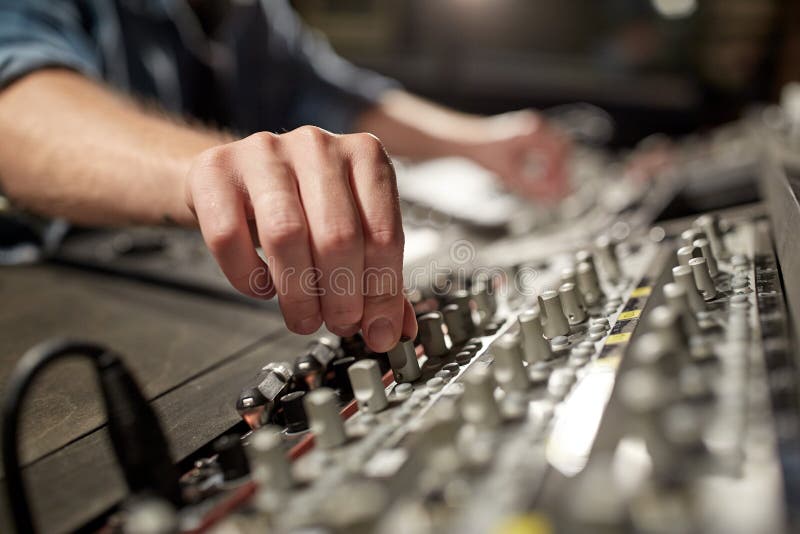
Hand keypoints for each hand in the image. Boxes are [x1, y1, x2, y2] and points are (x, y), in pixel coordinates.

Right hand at [185, 126, 416, 351]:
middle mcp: (317, 145)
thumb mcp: (350, 230)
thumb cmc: (301, 204)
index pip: (384, 234)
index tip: (377, 329)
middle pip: (338, 236)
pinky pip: (228, 237)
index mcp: (364, 155)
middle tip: (338, 324)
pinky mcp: (215, 169)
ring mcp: (263, 152)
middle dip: (342, 297)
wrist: (236, 177)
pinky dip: (248, 276)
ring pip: (286, 235)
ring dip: (298, 294)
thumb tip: (396, 329)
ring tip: (303, 317)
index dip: (382, 292)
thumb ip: (378, 277)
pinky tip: (263, 287)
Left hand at [459, 110, 570, 199]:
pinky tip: (543, 180)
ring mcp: (532, 127)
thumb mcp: (507, 174)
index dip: (561, 175)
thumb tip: (552, 199)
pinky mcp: (527, 133)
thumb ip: (531, 188)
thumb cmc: (481, 153)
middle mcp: (534, 125)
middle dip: (564, 172)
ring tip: (553, 189)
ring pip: (557, 148)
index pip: (558, 153)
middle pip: (563, 148)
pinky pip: (547, 148)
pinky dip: (549, 164)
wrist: (463, 141)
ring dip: (557, 168)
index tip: (559, 194)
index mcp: (532, 131)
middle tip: (562, 193)